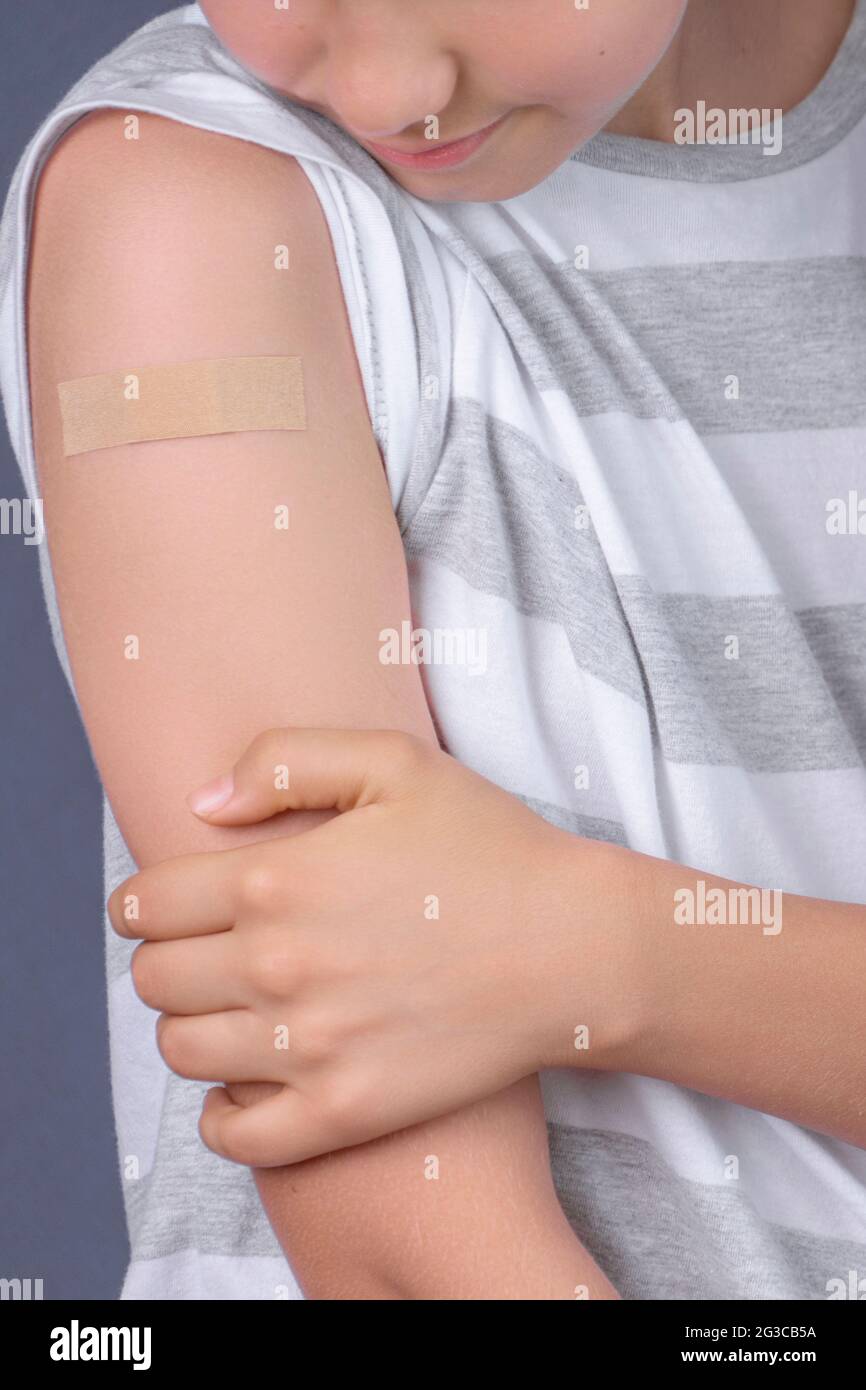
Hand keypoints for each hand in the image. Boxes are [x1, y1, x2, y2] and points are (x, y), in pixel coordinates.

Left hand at [108, 729, 632, 1165]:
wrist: (574, 948)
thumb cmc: (490, 848)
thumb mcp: (395, 763)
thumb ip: (285, 761)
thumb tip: (201, 804)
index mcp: (277, 879)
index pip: (144, 904)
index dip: (141, 900)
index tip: (161, 904)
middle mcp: (277, 967)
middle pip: (153, 978)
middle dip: (163, 958)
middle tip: (204, 950)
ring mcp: (309, 1047)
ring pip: (182, 1050)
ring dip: (188, 1026)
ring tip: (227, 1009)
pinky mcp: (345, 1110)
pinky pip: (236, 1135)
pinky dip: (221, 1115)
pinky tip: (245, 1083)